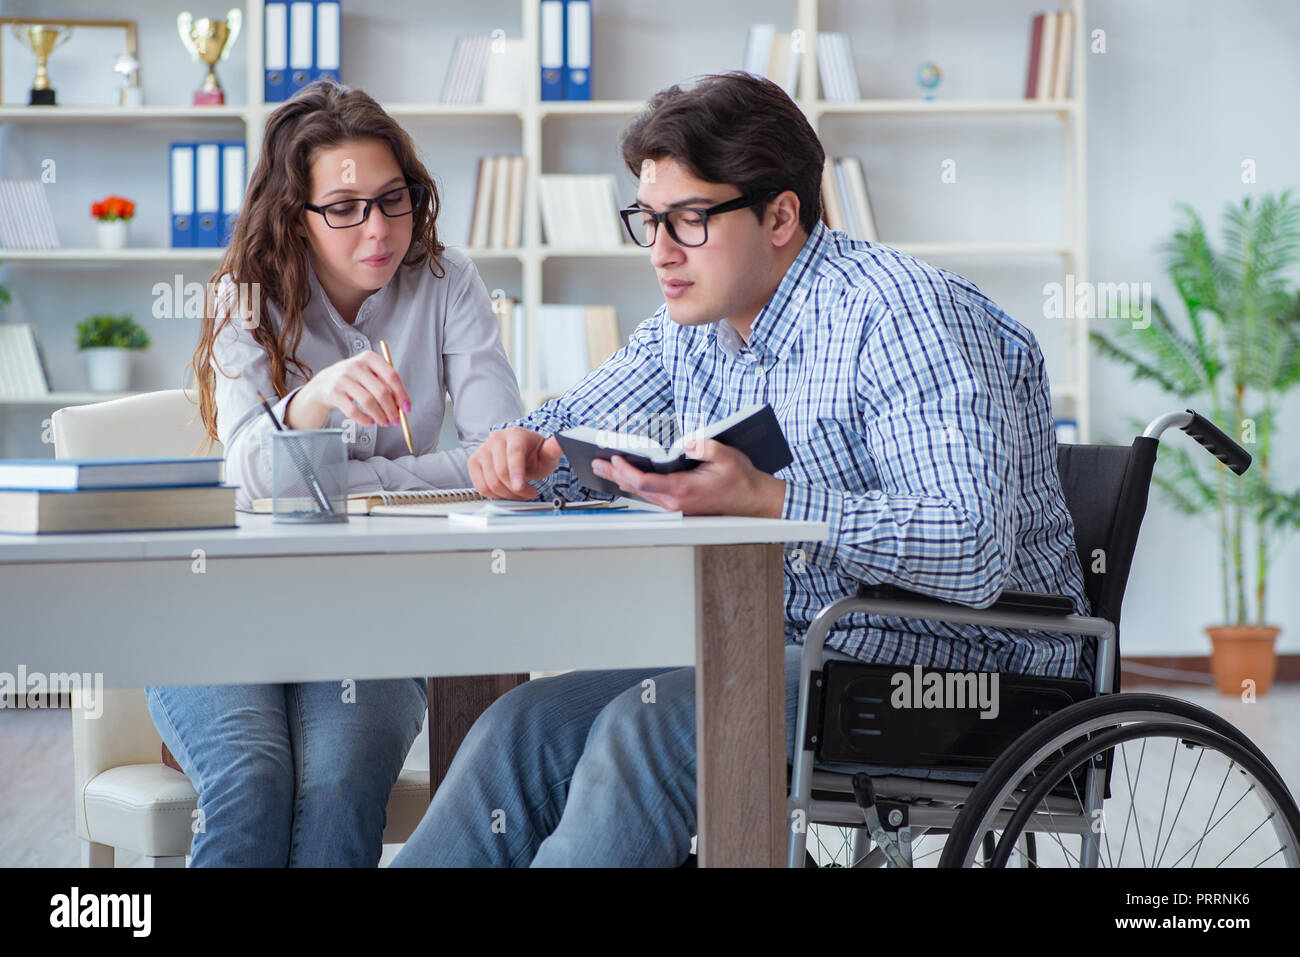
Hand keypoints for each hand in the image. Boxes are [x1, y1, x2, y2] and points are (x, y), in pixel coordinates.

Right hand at [296, 350, 411, 428]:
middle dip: (392, 410)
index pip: (392, 376)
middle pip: (381, 391)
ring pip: (368, 402)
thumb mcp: (369, 374)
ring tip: (384, 422)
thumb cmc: (353, 380)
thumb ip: (386, 385)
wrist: (323, 384)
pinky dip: (365, 420)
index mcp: (369, 358)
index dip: (402, 394)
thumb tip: (403, 406)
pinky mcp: (333, 393)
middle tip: (396, 420)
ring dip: (380, 416)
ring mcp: (343, 379)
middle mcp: (355, 366)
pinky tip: (369, 421)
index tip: (407, 408)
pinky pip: (353, 411)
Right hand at [468, 427, 563, 499]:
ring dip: (507, 494)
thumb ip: (554, 449)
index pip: (514, 454)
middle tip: (530, 493)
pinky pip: (480, 486)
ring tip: (520, 492)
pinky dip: (494, 494)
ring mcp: (483, 450)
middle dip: (517, 489)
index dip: (517, 472)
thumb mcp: (547, 453)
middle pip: (501, 471)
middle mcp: (496, 438)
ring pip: (490, 481)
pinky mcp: (474, 462)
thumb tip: (562, 441)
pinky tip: (505, 491)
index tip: (520, 487)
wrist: (521, 453)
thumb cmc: (535, 454)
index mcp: (515, 434)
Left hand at [591, 438, 786, 516]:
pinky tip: (626, 476)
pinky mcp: (677, 504)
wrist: (751, 500)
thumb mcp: (727, 456)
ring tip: (603, 467)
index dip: (625, 470)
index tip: (614, 458)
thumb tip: (689, 442)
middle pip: (636, 488)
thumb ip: (706, 447)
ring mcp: (675, 505)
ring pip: (641, 493)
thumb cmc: (740, 479)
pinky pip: (650, 494)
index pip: (644, 482)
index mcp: (683, 490)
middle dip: (614, 474)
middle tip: (595, 462)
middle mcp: (674, 501)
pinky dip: (634, 484)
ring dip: (621, 479)